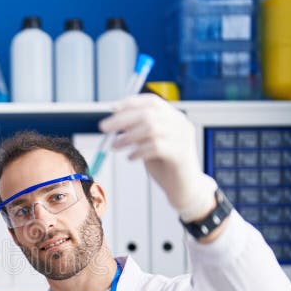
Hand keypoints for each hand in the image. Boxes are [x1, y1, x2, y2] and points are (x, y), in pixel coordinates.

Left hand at [99, 93, 216, 221]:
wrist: (185, 188)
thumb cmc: (166, 165)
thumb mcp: (149, 143)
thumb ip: (138, 132)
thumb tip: (115, 123)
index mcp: (174, 117)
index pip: (152, 102)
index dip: (131, 103)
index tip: (113, 108)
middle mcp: (180, 124)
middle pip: (148, 114)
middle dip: (122, 119)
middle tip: (104, 128)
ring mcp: (182, 138)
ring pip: (151, 128)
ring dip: (127, 137)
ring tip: (115, 146)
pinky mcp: (180, 154)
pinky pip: (155, 147)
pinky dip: (138, 151)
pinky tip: (131, 158)